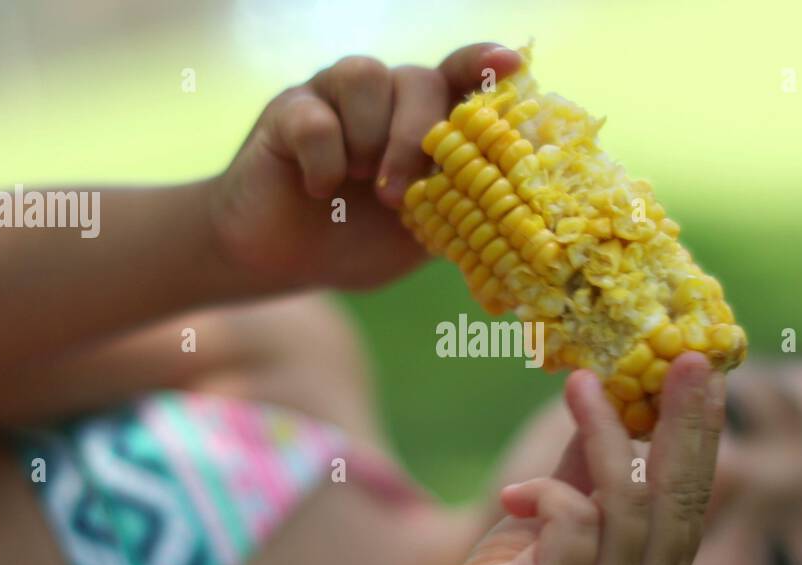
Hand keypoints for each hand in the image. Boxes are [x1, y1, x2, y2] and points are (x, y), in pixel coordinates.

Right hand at [208, 43, 521, 291]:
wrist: (282, 263)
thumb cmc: (355, 242)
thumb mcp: (422, 235)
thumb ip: (463, 210)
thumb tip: (518, 209)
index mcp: (422, 121)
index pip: (460, 76)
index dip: (484, 65)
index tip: (509, 66)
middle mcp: (382, 97)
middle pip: (417, 78)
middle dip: (414, 137)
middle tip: (395, 196)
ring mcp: (333, 96)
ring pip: (365, 75)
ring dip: (369, 140)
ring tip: (357, 184)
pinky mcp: (288, 110)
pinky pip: (316, 117)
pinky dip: (324, 161)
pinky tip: (319, 190)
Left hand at [398, 352, 725, 564]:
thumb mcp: (555, 517)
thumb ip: (587, 468)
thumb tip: (611, 393)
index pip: (695, 497)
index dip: (702, 433)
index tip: (706, 371)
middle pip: (679, 495)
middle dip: (684, 420)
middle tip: (683, 358)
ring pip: (625, 499)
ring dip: (601, 432)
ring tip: (578, 385)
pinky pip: (574, 518)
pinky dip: (545, 491)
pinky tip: (515, 496)